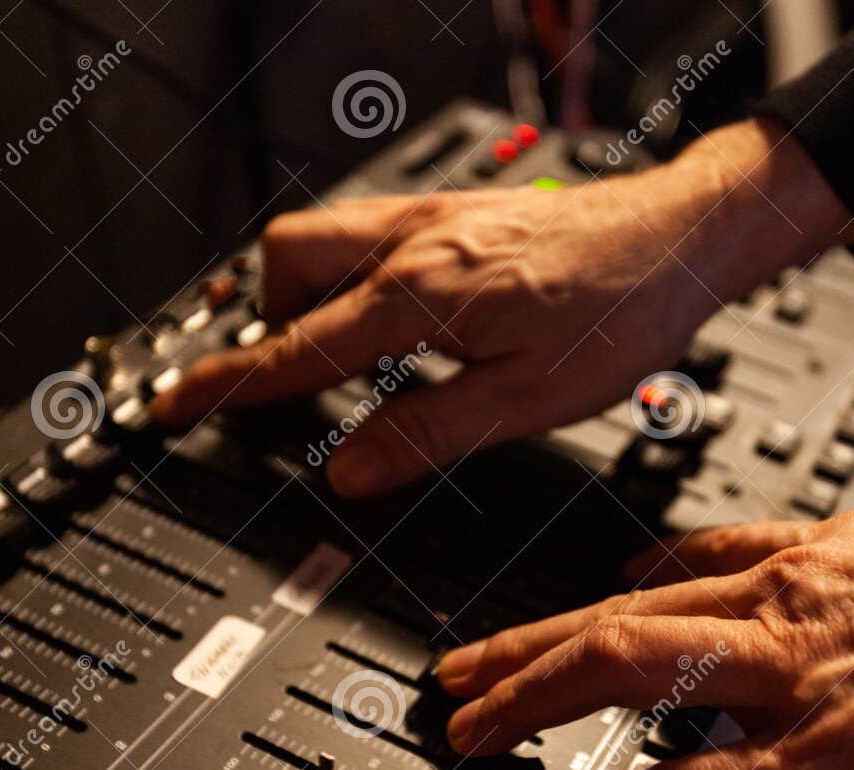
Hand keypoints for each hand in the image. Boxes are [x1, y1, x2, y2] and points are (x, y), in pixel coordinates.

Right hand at [152, 120, 852, 495]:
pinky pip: (366, 232)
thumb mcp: (528, 400)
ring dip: (303, 293)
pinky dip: (348, 273)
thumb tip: (348, 471)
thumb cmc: (622, 312)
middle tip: (280, 380)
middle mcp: (414, 243)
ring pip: (320, 238)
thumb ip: (428, 435)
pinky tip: (391, 314)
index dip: (226, 386)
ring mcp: (432, 219)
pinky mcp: (456, 214)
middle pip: (283, 263)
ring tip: (337, 353)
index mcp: (421, 297)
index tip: (172, 407)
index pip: (295, 350)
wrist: (681, 237)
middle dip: (264, 322)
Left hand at [434, 509, 853, 769]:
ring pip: (622, 668)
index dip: (618, 584)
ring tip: (468, 729)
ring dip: (530, 700)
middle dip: (531, 638)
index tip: (582, 602)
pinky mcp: (816, 764)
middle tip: (467, 664)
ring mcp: (796, 680)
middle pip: (625, 606)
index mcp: (837, 555)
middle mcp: (797, 602)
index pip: (695, 558)